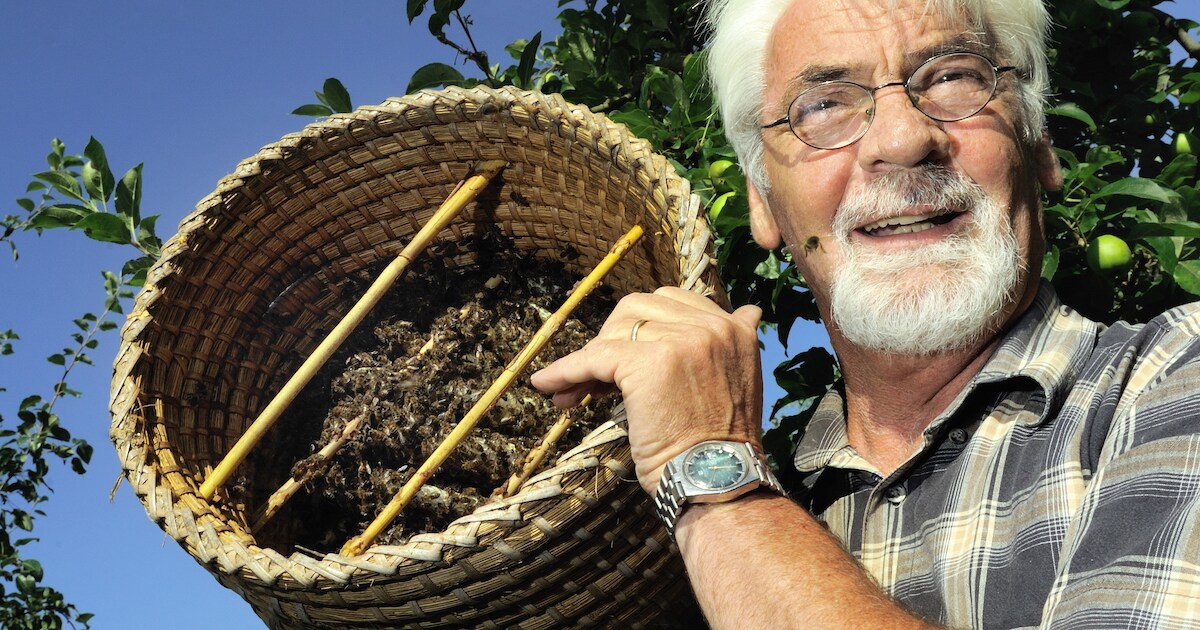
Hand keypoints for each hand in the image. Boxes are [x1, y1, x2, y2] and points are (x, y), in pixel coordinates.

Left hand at [530, 287, 763, 493]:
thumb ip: (730, 344)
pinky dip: (566, 371)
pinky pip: (593, 358)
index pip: (669, 303)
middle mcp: (711, 326)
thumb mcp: (740, 379)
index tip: (621, 359)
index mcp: (732, 328)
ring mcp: (681, 341)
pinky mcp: (648, 363)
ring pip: (613, 333)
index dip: (638, 329)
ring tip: (574, 394)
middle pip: (637, 309)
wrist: (718, 481)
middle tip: (595, 377)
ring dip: (588, 360)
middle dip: (611, 338)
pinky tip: (548, 385)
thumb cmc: (720, 445)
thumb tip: (748, 311)